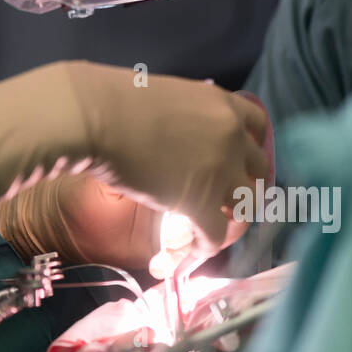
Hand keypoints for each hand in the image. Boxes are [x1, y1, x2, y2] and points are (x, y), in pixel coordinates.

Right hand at [0, 61, 270, 252]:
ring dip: (225, 221)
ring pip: (245, 207)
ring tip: (202, 231)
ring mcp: (222, 172)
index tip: (235, 162)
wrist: (92, 116)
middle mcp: (232, 137)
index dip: (248, 149)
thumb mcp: (165, 97)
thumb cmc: (114, 99)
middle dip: (243, 189)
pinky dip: (200, 249)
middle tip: (221, 202)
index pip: (259, 129)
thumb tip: (177, 134)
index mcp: (223, 105)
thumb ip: (186, 116)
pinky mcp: (201, 204)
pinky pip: (215, 236)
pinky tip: (179, 254)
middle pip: (259, 172)